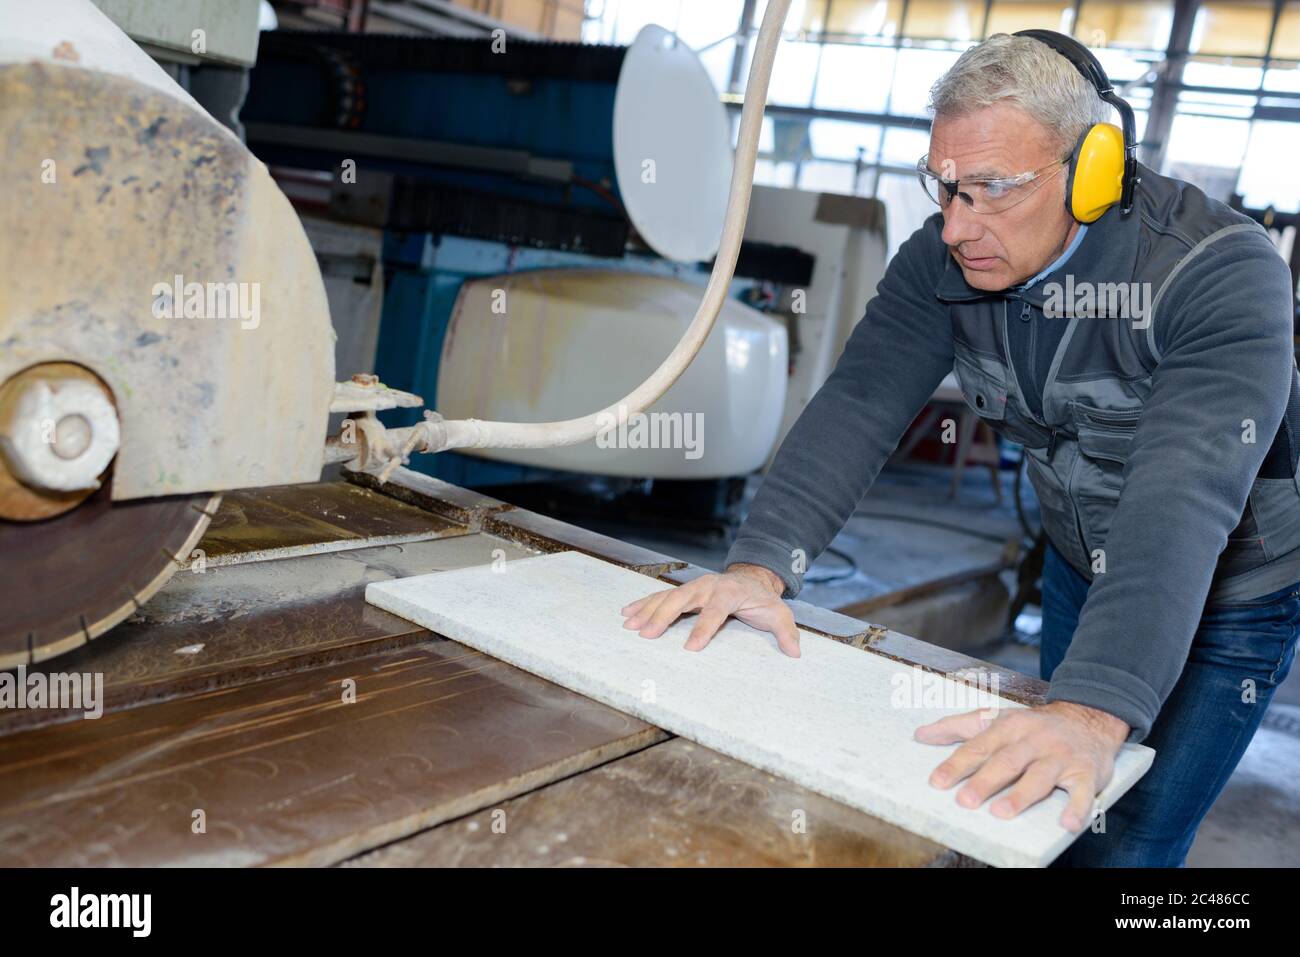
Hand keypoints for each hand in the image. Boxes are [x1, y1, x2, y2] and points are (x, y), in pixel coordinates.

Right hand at [620, 563, 800, 655]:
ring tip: (630, 624)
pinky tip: (628, 613)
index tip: (690, 648)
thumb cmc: (763, 601)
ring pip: (667, 596)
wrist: (752, 578)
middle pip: (683, 599)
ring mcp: (694, 586)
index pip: (715, 611)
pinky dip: (644, 603)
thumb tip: (795, 653)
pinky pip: (661, 595)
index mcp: (730, 592)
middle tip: (648, 634)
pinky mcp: (685, 591)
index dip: (703, 628)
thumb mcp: (779, 614)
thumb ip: (786, 633)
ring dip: (648, 610)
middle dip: (664, 616)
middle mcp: (708, 586)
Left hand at [914, 700, 1128, 830]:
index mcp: (1010, 726)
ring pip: (1040, 777)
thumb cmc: (1033, 726)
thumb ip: (958, 727)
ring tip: (1001, 812)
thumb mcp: (997, 719)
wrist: (1089, 718)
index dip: (958, 764)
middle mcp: (1034, 740)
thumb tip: (921, 735)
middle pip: (1007, 761)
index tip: (937, 782)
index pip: (979, 746)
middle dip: (984, 781)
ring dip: (1021, 795)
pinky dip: (1077, 808)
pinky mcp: (1087, 773)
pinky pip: (1083, 792)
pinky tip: (1066, 824)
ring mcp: (1061, 756)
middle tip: (964, 801)